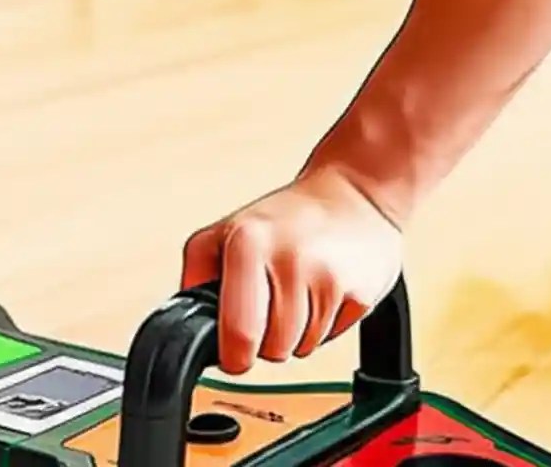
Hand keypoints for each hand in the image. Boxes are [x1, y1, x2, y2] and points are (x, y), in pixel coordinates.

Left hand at [180, 170, 402, 374]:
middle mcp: (289, 260)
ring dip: (297, 334)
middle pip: (273, 350)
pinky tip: (324, 292)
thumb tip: (188, 323)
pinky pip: (333, 338)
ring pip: (303, 349)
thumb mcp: (226, 231)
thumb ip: (198, 275)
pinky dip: (326, 325)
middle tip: (270, 307)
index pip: (239, 333)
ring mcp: (328, 278)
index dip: (234, 356)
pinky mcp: (361, 294)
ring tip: (299, 294)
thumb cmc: (288, 218)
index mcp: (247, 244)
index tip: (235, 351)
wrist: (356, 194)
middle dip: (267, 342)